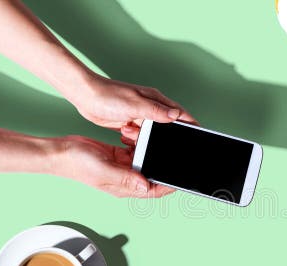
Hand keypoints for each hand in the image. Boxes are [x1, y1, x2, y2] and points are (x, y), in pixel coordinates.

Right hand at [52, 135, 173, 197]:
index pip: (154, 190)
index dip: (168, 185)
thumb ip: (125, 178)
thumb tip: (146, 186)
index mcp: (125, 187)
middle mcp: (127, 179)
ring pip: (145, 160)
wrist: (61, 152)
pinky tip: (134, 133)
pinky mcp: (118, 156)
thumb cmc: (77, 165)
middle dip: (162, 162)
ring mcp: (123, 167)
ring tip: (145, 136)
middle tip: (170, 149)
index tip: (180, 177)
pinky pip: (135, 149)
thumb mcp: (104, 170)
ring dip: (149, 148)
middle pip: (153, 174)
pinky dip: (138, 141)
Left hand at [70, 74, 195, 143]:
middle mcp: (151, 107)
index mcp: (156, 100)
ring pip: (154, 132)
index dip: (192, 124)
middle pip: (170, 124)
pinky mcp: (130, 121)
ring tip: (141, 141)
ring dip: (150, 139)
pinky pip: (141, 135)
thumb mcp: (135, 104)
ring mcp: (141, 114)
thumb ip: (156, 111)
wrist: (85, 96)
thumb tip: (177, 116)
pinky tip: (132, 143)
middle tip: (178, 149)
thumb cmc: (108, 96)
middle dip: (174, 135)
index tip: (201, 134)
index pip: (180, 114)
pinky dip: (138, 140)